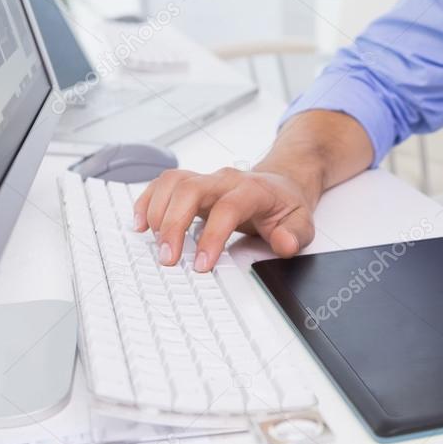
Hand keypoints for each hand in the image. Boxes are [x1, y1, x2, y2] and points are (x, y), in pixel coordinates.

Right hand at [133, 166, 315, 271]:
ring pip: (172, 183)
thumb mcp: (302, 223)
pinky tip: (140, 223)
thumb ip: (294, 235)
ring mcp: (206, 180)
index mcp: (252, 189)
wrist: (280, 185)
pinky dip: (147, 201)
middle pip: (190, 189)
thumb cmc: (285, 206)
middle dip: (173, 223)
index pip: (227, 207)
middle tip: (168, 257)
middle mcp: (225, 180)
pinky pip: (162, 184)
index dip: (212, 236)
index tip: (201, 264)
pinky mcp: (191, 184)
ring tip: (154, 244)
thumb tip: (284, 244)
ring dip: (157, 212)